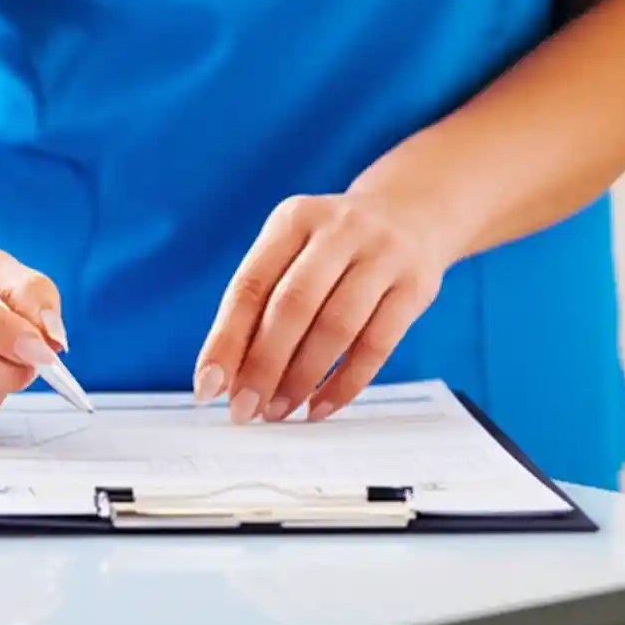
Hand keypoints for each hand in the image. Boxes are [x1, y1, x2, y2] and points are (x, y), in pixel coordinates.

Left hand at [196, 193, 451, 423]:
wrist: (414, 213)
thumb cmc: (333, 247)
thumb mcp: (293, 251)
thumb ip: (261, 304)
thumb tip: (228, 377)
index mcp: (293, 219)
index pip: (250, 286)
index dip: (225, 341)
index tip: (207, 387)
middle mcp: (339, 230)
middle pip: (292, 307)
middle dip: (263, 367)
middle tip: (244, 410)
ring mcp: (383, 255)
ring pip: (336, 327)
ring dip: (302, 379)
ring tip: (278, 411)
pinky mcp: (416, 287)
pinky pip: (377, 346)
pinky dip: (345, 384)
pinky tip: (320, 407)